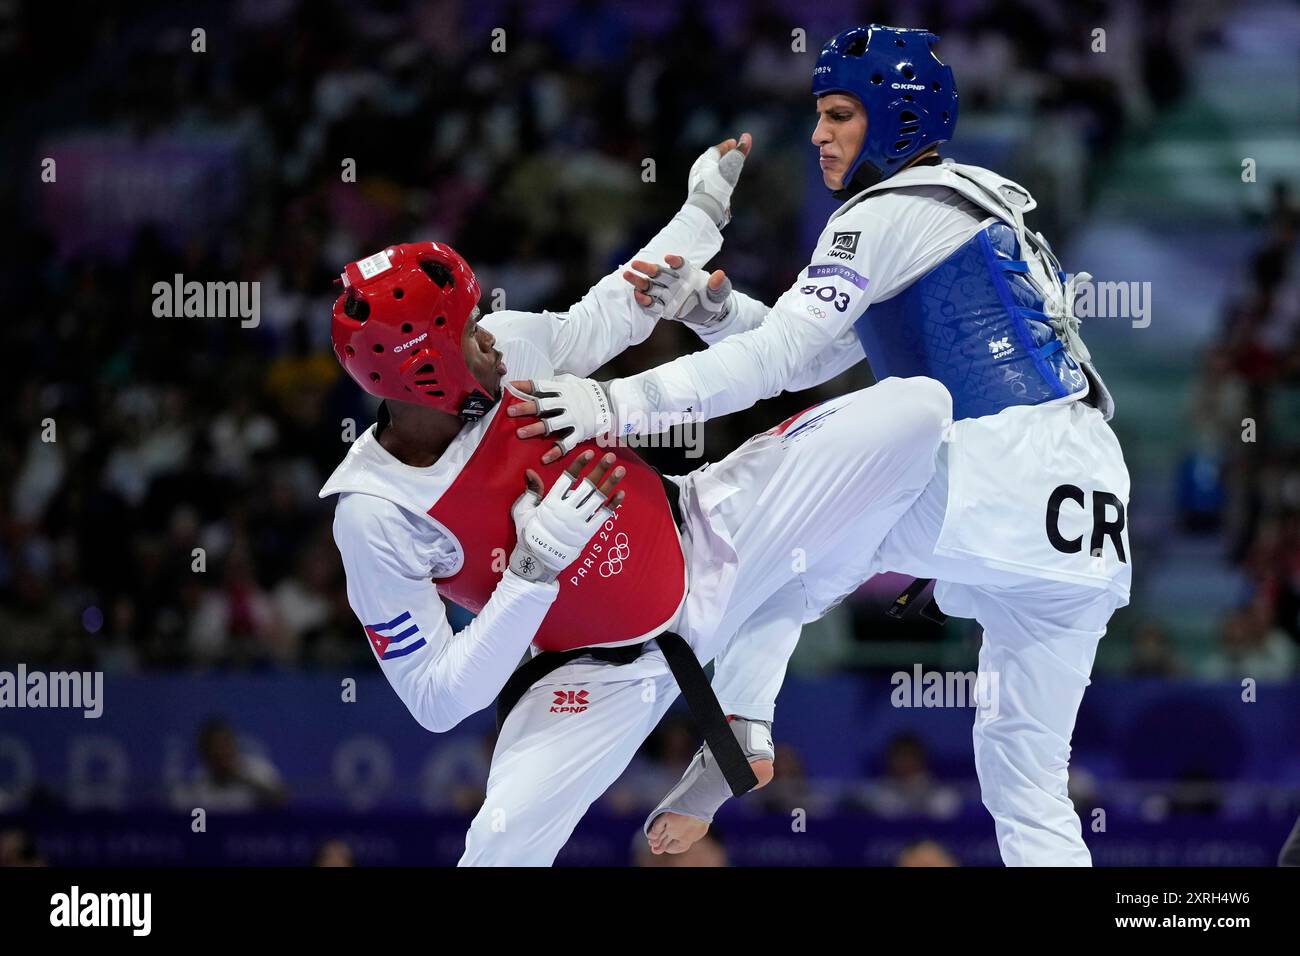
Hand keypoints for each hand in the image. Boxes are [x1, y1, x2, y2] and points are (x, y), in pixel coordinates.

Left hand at [507, 376, 614, 464]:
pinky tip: (544, 458)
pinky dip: (555, 452)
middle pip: (542, 405)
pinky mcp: (580, 432)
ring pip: (550, 425)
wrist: (611, 403)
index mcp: (563, 390)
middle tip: (510, 411)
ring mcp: (573, 419)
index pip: (540, 386)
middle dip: (525, 408)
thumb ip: (555, 386)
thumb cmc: (587, 393)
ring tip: (520, 433)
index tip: (510, 387)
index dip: (524, 386)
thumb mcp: (572, 383)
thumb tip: (533, 386)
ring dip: (534, 429)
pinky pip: (566, 444)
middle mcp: (566, 404)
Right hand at [508, 451, 626, 582]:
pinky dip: (613, 505)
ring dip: (610, 483)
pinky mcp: (587, 533)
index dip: (579, 465)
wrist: (538, 560)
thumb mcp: (523, 510)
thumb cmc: (529, 533)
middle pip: (587, 486)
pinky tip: (621, 493)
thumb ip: (531, 491)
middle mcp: (566, 510)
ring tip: (620, 470)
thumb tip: (530, 472)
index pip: (568, 478)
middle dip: (600, 469)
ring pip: (598, 499)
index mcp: (551, 502)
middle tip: (611, 456)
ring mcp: (578, 522)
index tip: (590, 453)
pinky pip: (603, 517)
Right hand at [622, 254, 731, 327]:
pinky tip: (638, 296)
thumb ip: (718, 285)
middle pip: (659, 273)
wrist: (708, 312)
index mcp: (688, 273)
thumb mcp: (720, 292)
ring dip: (639, 281)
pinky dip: (645, 300)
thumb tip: (719, 275)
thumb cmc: (714, 297)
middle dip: (648, 269)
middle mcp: (675, 281)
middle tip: (635, 264)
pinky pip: (652, 303)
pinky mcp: (664, 306)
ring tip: (627, 276)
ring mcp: (668, 293)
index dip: (675, 261)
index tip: (670, 259)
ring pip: (651, 286)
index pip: (680, 265)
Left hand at [685, 133, 751, 228]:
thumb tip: (747, 136)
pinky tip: (722, 187)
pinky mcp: (700, 196)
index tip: (735, 143)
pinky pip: (710, 184)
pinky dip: (717, 181)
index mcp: (704, 161)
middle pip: (712, 160)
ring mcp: (697, 183)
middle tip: (733, 154)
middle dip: (723, 156)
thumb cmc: (718, 185)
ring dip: (720, 169)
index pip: (716, 149)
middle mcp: (698, 170)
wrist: (705, 210)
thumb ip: (740, 152)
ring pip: (710, 172)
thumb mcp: (731, 166)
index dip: (727, 146)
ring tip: (729, 170)